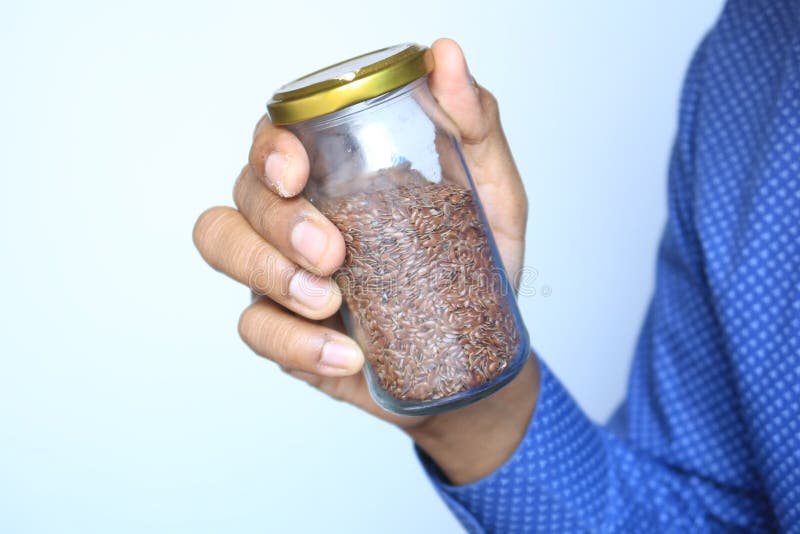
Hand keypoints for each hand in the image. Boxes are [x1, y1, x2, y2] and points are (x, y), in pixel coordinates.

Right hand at [193, 38, 539, 484]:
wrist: (477, 356)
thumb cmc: (476, 266)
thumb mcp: (491, 193)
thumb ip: (473, 124)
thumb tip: (446, 54)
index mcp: (336, 173)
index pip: (276, 138)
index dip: (269, 148)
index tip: (296, 170)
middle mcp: (297, 215)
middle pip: (243, 193)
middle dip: (278, 222)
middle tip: (333, 252)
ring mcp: (283, 273)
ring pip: (223, 248)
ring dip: (269, 275)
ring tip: (331, 303)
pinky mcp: (286, 331)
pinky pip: (254, 329)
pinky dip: (296, 344)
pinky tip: (347, 356)